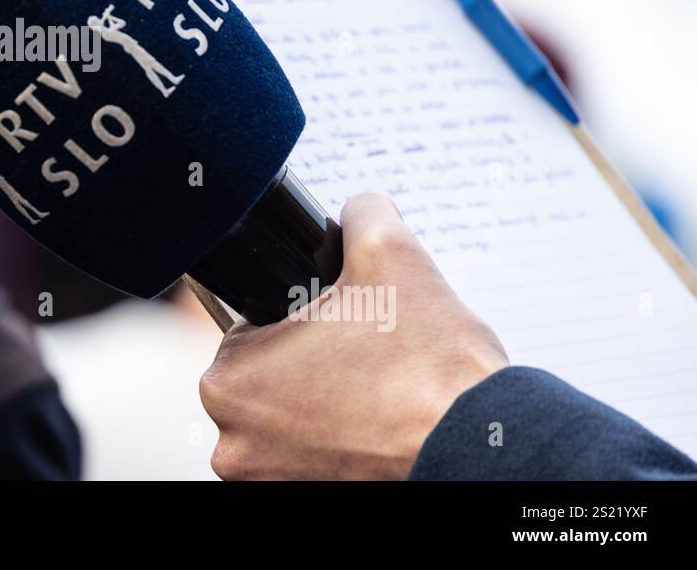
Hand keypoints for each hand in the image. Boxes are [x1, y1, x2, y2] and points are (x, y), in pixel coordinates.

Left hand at [199, 192, 508, 479]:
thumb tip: (358, 206)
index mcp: (228, 379)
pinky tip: (372, 425)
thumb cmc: (430, 367)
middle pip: (266, 379)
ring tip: (371, 392)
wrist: (481, 449)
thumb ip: (361, 211)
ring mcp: (263, 483)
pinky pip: (306, 459)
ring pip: (287, 421)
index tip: (339, 328)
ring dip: (319, 406)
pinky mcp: (300, 503)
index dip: (299, 321)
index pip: (251, 330)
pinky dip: (334, 443)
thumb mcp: (391, 252)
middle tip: (362, 358)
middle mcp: (232, 442)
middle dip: (309, 365)